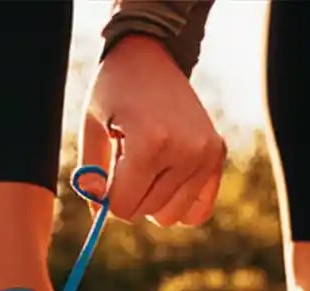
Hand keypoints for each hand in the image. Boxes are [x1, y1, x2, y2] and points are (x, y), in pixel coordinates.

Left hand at [79, 35, 224, 226]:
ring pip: (170, 216)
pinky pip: (199, 211)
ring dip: (152, 201)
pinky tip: (167, 182)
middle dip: (129, 196)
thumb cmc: (115, 90)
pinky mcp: (217, 156)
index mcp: (150, 141)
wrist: (152, 56)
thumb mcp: (91, 126)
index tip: (105, 178)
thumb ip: (91, 173)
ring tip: (147, 165)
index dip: (108, 198)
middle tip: (126, 162)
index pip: (123, 206)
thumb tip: (98, 214)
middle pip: (146, 212)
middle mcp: (185, 150)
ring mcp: (206, 155)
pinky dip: (179, 204)